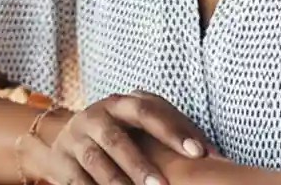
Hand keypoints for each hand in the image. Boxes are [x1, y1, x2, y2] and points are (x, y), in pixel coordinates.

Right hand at [25, 90, 215, 184]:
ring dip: (116, 182)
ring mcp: (76, 138)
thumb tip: (219, 158)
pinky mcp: (61, 160)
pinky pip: (76, 179)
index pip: (149, 112)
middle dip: (140, 164)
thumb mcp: (144, 126)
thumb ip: (178, 135)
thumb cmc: (123, 133)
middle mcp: (96, 116)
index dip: (173, 131)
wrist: (68, 137)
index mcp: (122, 103)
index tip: (198, 153)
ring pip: (96, 160)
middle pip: (118, 139)